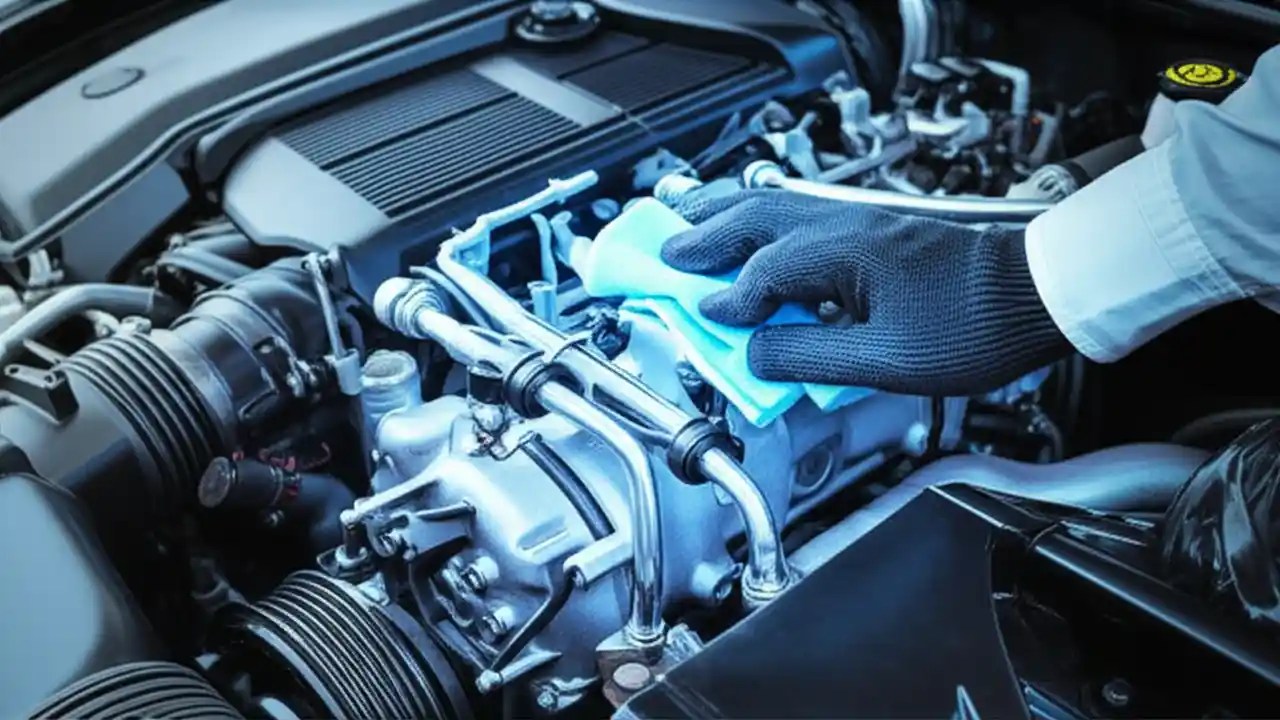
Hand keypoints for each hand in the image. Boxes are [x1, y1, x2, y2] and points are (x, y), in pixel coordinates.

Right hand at [661, 189, 1071, 394]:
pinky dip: (765, 220)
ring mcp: (861, 222)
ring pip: (776, 206)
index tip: (702, 317)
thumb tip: (757, 353)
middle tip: (665, 249)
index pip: (760, 273)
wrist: (1039, 294)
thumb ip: (810, 357)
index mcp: (841, 254)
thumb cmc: (976, 326)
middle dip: (705, 234)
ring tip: (694, 220)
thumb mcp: (885, 361)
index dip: (726, 299)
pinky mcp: (877, 229)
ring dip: (729, 215)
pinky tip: (761, 230)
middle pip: (754, 219)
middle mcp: (844, 227)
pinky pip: (801, 215)